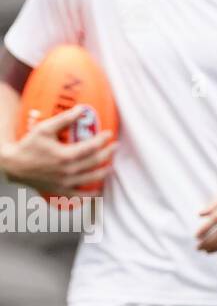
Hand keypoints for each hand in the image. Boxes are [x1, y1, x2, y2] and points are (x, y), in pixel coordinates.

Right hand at [0, 106, 115, 196]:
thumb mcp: (44, 129)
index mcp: (65, 156)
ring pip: (92, 179)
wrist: (13, 165)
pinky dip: (90, 195)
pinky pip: (78, 197)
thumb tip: (82, 109)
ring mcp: (64, 183)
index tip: (109, 133)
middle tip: (115, 146)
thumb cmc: (28, 146)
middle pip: (96, 162)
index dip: (103, 139)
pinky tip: (97, 191)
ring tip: (110, 165)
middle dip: (108, 153)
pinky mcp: (59, 191)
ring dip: (104, 171)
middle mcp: (68, 171)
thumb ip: (64, 119)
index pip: (92, 147)